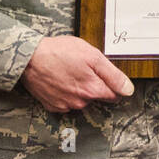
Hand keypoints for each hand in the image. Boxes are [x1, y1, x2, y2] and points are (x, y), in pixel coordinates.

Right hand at [19, 35, 134, 113]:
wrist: (29, 57)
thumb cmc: (60, 52)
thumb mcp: (92, 56)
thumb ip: (113, 75)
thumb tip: (128, 90)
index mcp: (93, 90)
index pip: (114, 96)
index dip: (112, 85)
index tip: (105, 75)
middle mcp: (80, 102)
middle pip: (96, 97)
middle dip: (94, 85)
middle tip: (83, 68)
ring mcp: (65, 105)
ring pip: (81, 100)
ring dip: (78, 89)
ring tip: (68, 71)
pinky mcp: (52, 106)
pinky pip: (65, 102)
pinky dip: (65, 93)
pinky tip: (59, 79)